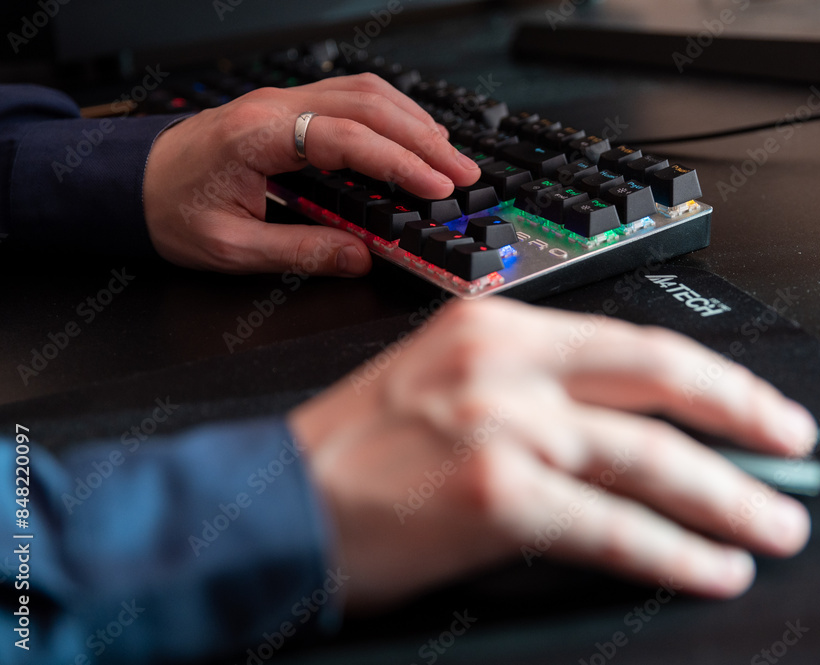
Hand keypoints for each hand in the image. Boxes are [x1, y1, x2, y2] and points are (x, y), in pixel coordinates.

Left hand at [142, 73, 479, 274]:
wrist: (129, 184)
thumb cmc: (171, 210)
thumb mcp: (232, 248)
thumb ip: (302, 252)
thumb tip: (363, 256)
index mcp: (257, 136)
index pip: (347, 138)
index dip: (399, 162)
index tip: (437, 186)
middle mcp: (274, 108)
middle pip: (368, 104)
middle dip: (423, 139)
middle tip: (462, 173)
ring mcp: (282, 102)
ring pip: (365, 92)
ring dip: (413, 122)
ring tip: (447, 158)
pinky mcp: (287, 110)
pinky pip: (351, 98)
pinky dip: (391, 118)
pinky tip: (409, 140)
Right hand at [289, 298, 817, 610]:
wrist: (278, 500)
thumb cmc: (358, 447)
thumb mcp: (450, 383)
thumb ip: (537, 391)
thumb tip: (627, 427)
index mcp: (498, 325)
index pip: (634, 342)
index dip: (713, 378)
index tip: (758, 404)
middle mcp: (507, 364)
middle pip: (661, 384)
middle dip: (746, 420)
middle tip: (795, 449)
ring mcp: (504, 426)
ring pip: (650, 460)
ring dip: (728, 496)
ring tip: (775, 522)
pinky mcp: (496, 495)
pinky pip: (613, 528)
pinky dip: (674, 552)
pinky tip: (712, 566)